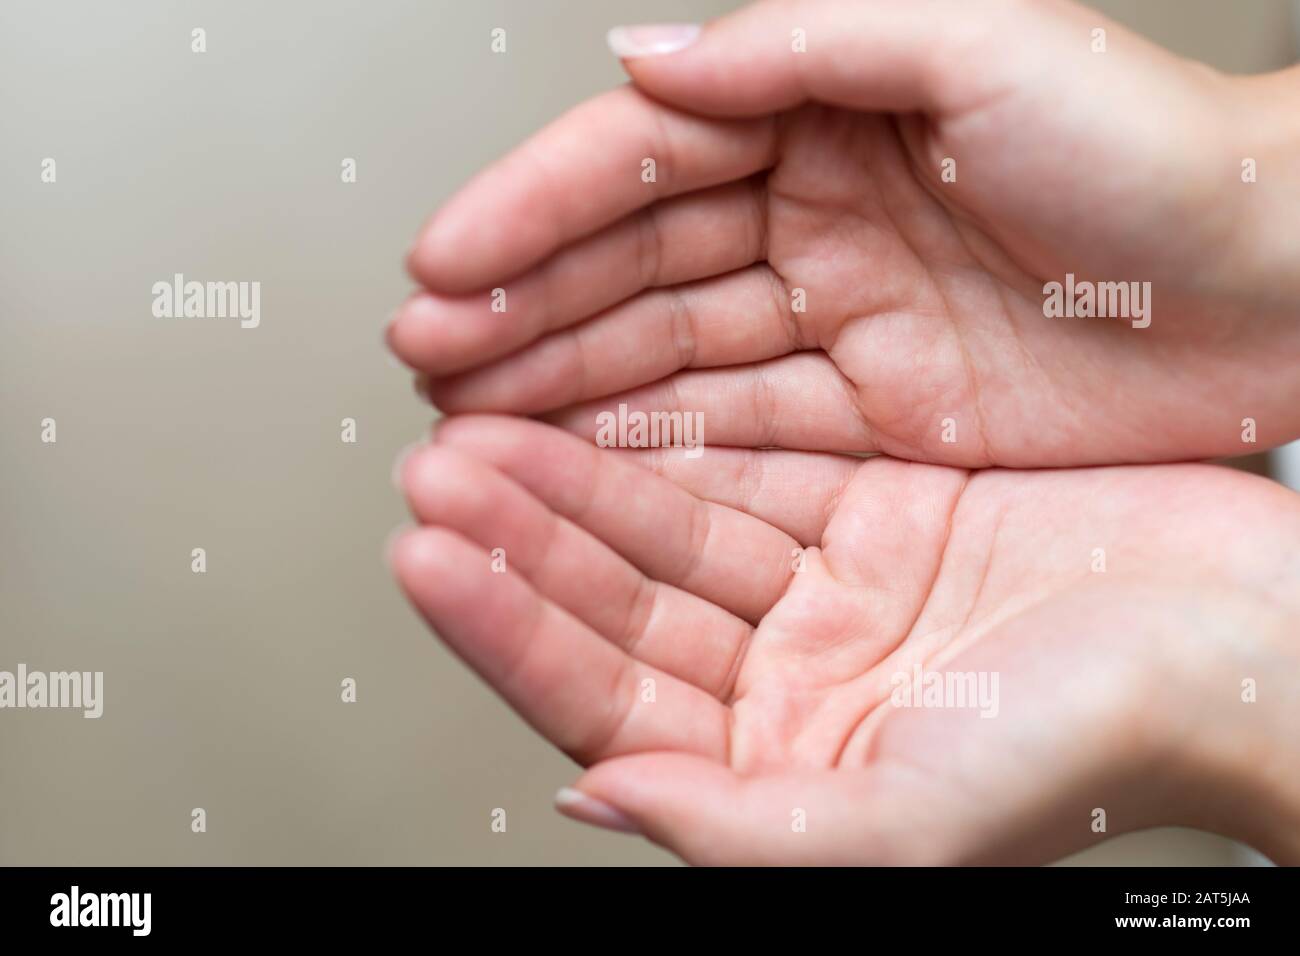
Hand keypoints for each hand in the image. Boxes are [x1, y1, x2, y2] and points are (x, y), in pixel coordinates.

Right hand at [389, 0, 1299, 467]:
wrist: (1277, 284)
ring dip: (569, 385)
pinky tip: (583, 460)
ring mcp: (841, 318)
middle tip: (426, 352)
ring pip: (674, 353)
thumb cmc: (1157, 150)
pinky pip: (745, 428)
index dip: (534, 209)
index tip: (442, 258)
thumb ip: (805, 46)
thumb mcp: (979, 45)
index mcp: (826, 112)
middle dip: (523, 307)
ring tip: (471, 415)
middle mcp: (818, 215)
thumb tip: (650, 57)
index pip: (644, 158)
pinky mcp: (878, 409)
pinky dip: (660, 446)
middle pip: (636, 264)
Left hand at [390, 415, 1299, 863]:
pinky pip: (750, 466)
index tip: (429, 554)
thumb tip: (593, 797)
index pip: (604, 697)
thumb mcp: (910, 820)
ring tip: (486, 423)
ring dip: (579, 473)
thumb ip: (740, 827)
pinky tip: (606, 399)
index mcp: (781, 768)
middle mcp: (790, 682)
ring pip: (670, 523)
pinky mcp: (875, 515)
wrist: (1244, 643)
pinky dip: (677, 435)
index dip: (509, 625)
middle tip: (438, 463)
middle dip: (524, 533)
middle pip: (620, 600)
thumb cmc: (1105, 753)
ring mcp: (828, 593)